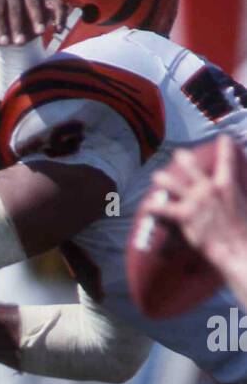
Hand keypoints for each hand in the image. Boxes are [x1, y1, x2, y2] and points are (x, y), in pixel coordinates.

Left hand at [0, 0, 64, 47]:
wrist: (16, 28)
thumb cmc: (0, 29)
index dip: (0, 27)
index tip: (3, 44)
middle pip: (16, 5)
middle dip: (18, 25)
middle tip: (20, 43)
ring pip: (35, 1)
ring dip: (37, 17)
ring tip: (39, 34)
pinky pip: (55, 3)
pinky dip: (58, 15)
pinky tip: (58, 30)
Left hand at [148, 135, 246, 294]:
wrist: (237, 246)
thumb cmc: (244, 231)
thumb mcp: (244, 205)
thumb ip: (238, 196)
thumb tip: (235, 194)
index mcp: (227, 184)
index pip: (227, 160)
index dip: (225, 147)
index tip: (223, 137)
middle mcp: (209, 188)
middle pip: (193, 167)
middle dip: (184, 159)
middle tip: (179, 154)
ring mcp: (195, 200)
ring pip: (174, 184)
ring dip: (164, 179)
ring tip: (157, 176)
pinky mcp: (185, 215)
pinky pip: (164, 210)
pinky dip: (154, 208)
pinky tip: (147, 207)